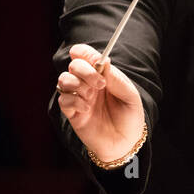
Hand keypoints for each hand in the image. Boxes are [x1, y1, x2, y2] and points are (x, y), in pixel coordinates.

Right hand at [56, 43, 144, 162]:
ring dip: (78, 85)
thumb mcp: (129, 95)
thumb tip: (103, 61)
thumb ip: (116, 78)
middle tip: (100, 84)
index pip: (86, 56)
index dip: (82, 51)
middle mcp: (88, 84)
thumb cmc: (130, 117)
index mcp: (102, 75)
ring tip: (91, 98)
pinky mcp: (71, 112)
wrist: (125, 142)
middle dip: (84, 71)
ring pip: (64, 80)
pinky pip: (63, 99)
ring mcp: (79, 97)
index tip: (83, 53)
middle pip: (73, 65)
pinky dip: (74, 101)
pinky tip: (87, 110)